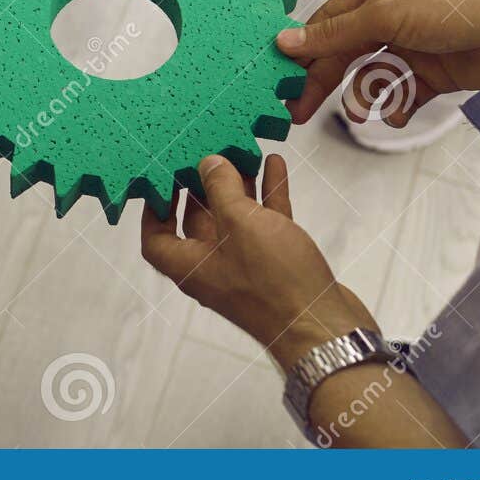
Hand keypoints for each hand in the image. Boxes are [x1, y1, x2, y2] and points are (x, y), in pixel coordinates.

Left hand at [142, 155, 372, 365]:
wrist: (325, 328)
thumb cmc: (274, 282)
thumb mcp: (240, 224)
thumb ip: (221, 189)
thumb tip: (208, 164)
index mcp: (191, 265)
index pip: (157, 239)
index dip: (154, 209)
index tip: (162, 179)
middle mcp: (214, 267)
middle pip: (198, 221)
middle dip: (203, 186)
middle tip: (207, 152)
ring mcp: (247, 266)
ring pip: (237, 219)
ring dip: (239, 186)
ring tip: (242, 151)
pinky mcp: (278, 264)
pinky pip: (266, 223)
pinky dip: (268, 196)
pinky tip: (275, 165)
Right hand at [276, 0, 479, 127]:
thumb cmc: (461, 5)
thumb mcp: (388, 14)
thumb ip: (338, 32)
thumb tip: (288, 40)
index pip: (327, 22)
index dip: (302, 48)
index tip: (279, 76)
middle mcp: (392, 16)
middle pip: (344, 52)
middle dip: (322, 80)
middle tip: (298, 109)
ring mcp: (415, 45)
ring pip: (371, 75)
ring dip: (362, 95)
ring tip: (359, 113)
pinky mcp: (437, 72)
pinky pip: (403, 94)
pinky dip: (396, 106)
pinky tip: (396, 114)